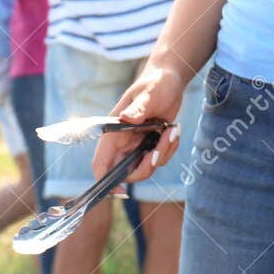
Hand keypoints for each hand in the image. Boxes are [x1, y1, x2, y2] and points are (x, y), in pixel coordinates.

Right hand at [91, 63, 188, 186]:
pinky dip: (169, 149)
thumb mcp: (149, 93)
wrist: (169, 80)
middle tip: (159, 149)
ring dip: (162, 153)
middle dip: (146, 166)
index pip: (101, 163)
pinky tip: (173, 130)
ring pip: (146, 167)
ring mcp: (136, 144)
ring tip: (171, 130)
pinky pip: (159, 159)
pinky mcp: (150, 144)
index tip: (121, 193)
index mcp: (113, 131)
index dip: (105, 181)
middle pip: (127, 172)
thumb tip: (127, 118)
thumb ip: (139, 107)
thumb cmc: (155, 83)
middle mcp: (122, 141)